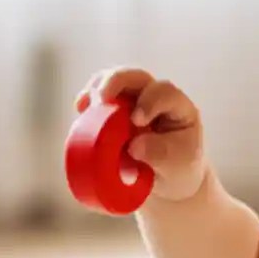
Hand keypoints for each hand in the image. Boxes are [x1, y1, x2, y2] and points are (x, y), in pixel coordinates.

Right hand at [75, 67, 206, 201]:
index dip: (149, 101)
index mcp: (177, 107)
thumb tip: (134, 146)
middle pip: (135, 77)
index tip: (137, 120)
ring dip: (97, 89)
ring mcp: (132, 101)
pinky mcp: (113, 110)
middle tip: (102, 99)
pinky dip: (88, 100)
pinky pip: (98, 96)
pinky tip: (80, 109)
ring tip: (85, 105)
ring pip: (113, 80)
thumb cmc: (177, 169)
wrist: (167, 180)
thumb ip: (161, 154)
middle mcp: (154, 97)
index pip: (164, 92)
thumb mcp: (178, 166)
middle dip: (116, 82)